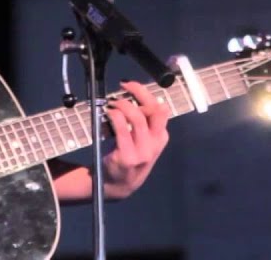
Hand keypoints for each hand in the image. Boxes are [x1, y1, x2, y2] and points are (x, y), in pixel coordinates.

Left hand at [99, 81, 169, 199]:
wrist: (119, 185)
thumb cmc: (132, 157)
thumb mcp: (145, 142)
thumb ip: (146, 123)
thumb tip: (140, 97)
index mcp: (161, 138)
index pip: (161, 110)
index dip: (146, 94)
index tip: (132, 86)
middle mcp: (155, 144)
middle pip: (153, 110)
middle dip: (139, 92)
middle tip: (125, 85)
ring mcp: (142, 151)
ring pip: (137, 117)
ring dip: (123, 104)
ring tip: (113, 102)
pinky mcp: (127, 156)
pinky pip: (121, 128)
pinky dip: (114, 116)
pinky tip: (109, 113)